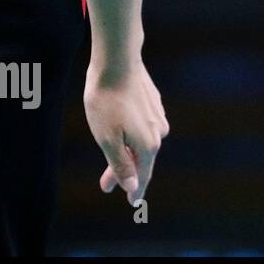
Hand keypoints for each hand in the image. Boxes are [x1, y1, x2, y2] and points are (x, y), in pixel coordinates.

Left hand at [83, 57, 168, 204]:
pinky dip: (131, 134)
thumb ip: (121, 164)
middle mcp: (158, 133)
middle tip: (104, 185)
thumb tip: (133, 186)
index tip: (131, 202)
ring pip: (142, 141)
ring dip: (127, 152)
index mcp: (148, 145)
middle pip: (141, 159)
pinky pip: (142, 126)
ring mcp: (157, 116)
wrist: (117, 61)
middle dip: (123, 172)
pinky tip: (124, 132)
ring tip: (112, 158)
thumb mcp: (107, 137)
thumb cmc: (106, 100)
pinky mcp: (152, 102)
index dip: (134, 189)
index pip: (143, 175)